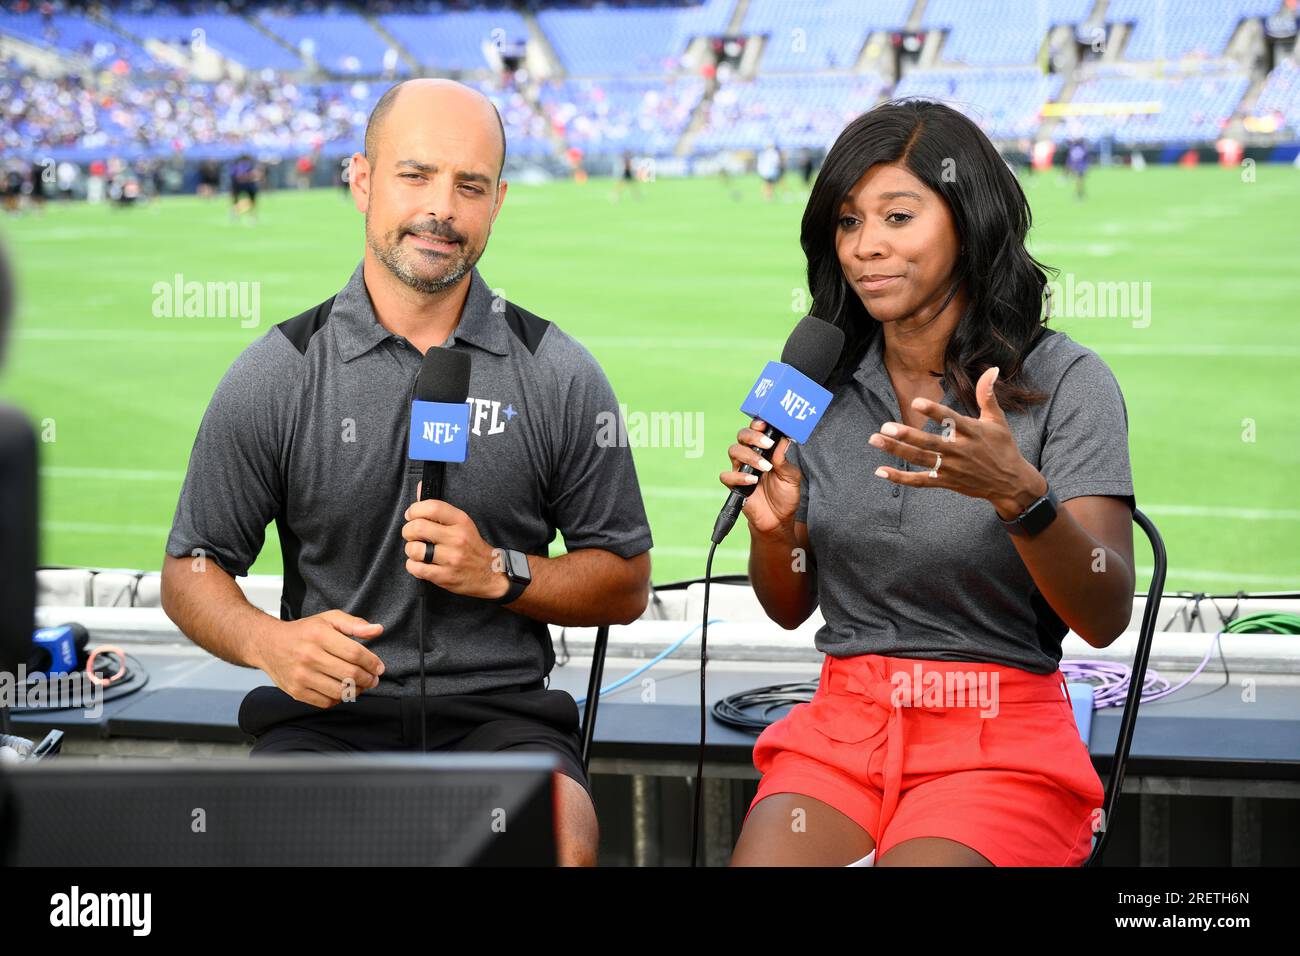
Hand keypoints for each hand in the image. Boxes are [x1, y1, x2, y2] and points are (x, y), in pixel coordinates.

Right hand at [254, 610, 383, 708]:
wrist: (268, 644)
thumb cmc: (304, 632)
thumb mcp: (329, 619)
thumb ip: (354, 624)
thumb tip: (378, 630)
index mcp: (319, 635)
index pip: (355, 653)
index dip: (372, 663)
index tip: (379, 668)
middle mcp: (309, 656)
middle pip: (350, 674)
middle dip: (368, 679)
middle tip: (373, 679)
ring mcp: (301, 676)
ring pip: (340, 691)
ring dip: (356, 691)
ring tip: (360, 685)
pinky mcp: (296, 691)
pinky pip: (326, 702)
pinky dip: (338, 698)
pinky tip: (341, 689)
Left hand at [401, 488, 507, 599]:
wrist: (490, 573)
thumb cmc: (471, 545)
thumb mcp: (460, 522)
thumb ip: (438, 507)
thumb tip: (420, 487)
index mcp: (461, 521)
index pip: (432, 507)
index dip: (414, 509)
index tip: (411, 515)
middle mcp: (457, 538)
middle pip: (418, 527)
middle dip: (408, 530)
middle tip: (412, 534)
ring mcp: (451, 558)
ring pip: (413, 549)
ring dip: (410, 549)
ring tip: (418, 550)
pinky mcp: (444, 576)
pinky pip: (415, 568)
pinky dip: (413, 565)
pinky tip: (421, 563)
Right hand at [720, 417, 802, 538]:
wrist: (779, 518)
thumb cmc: (785, 495)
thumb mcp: (791, 476)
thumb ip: (785, 459)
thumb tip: (784, 440)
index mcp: (764, 450)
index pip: (756, 430)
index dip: (758, 424)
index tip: (765, 425)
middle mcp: (750, 456)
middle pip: (741, 436)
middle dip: (753, 436)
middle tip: (767, 444)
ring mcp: (741, 469)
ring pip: (734, 451)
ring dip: (749, 456)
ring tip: (765, 467)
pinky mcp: (734, 485)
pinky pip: (727, 475)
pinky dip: (738, 476)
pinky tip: (753, 481)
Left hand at [867, 367, 1046, 518]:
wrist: (1010, 483)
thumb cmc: (1003, 447)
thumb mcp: (997, 420)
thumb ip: (988, 395)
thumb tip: (992, 369)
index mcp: (973, 433)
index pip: (952, 420)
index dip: (934, 412)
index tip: (916, 402)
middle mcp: (961, 452)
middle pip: (931, 444)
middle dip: (907, 436)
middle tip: (885, 427)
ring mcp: (952, 469)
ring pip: (921, 460)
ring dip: (897, 451)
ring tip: (875, 440)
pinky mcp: (946, 482)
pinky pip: (920, 481)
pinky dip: (900, 478)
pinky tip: (881, 471)